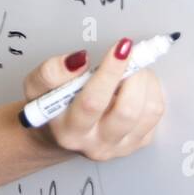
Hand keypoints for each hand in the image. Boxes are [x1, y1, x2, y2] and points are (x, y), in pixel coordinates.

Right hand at [21, 38, 166, 160]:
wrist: (61, 134)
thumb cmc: (51, 105)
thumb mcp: (37, 88)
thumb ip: (50, 73)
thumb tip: (80, 60)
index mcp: (70, 132)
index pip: (92, 102)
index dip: (109, 73)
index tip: (121, 47)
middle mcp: (97, 145)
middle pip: (127, 111)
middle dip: (134, 76)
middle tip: (129, 54)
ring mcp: (121, 147)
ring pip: (148, 111)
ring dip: (145, 81)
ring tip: (131, 69)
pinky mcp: (140, 143)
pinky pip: (156, 112)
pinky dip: (151, 90)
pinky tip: (135, 84)